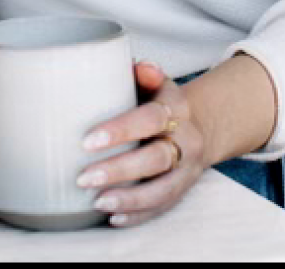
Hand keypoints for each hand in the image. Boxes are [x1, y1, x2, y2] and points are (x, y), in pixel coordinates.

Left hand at [76, 60, 211, 228]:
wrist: (201, 125)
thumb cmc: (162, 102)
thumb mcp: (156, 82)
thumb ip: (143, 74)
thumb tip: (133, 66)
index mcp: (176, 107)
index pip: (150, 118)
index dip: (120, 130)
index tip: (87, 141)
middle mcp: (186, 139)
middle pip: (156, 158)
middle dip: (119, 170)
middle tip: (84, 177)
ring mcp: (188, 168)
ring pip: (163, 189)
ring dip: (129, 199)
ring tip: (97, 202)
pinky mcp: (183, 190)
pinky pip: (163, 207)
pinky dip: (138, 215)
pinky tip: (113, 218)